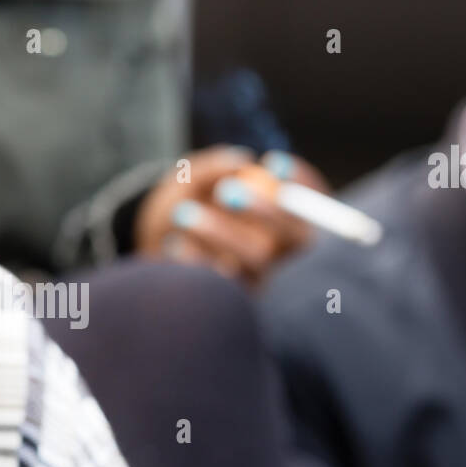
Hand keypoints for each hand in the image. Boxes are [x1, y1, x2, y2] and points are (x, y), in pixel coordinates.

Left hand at [134, 145, 332, 287]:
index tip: (272, 163)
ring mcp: (261, 281)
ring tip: (183, 214)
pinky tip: (176, 246)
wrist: (151, 250)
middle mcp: (283, 253)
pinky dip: (197, 258)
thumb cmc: (184, 206)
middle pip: (298, 236)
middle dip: (268, 210)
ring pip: (257, 258)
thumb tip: (240, 163)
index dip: (303, 182)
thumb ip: (213, 168)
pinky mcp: (235, 303)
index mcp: (283, 218)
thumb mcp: (191, 182)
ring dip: (222, 231)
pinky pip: (225, 281)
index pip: (314, 201)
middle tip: (229, 190)